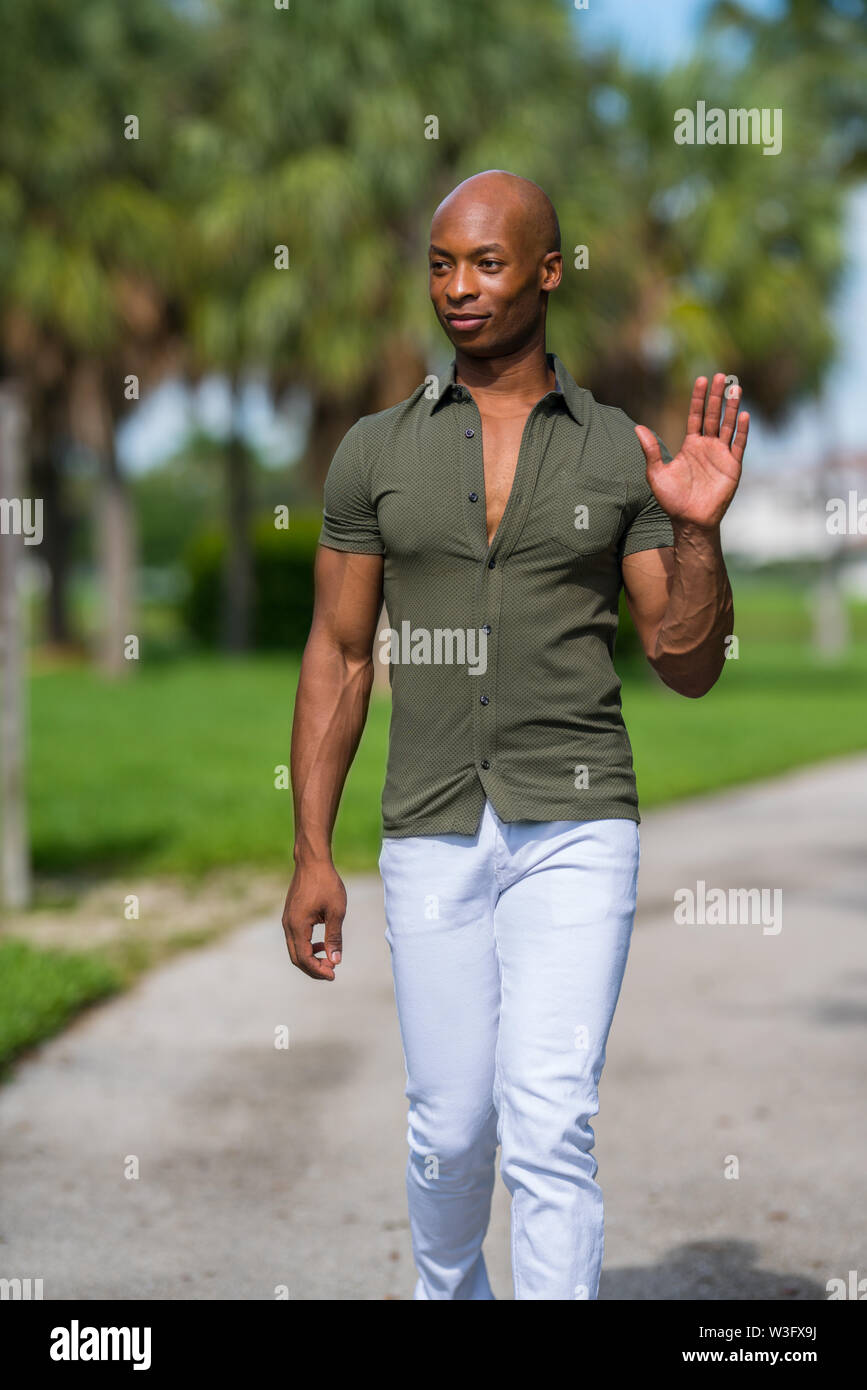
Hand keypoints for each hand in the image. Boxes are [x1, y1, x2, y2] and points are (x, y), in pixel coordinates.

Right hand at [281, 861, 346, 980]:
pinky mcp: (290, 915)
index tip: (334, 974)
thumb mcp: (336, 911)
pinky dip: (307, 946)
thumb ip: (334, 937)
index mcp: (298, 926)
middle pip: (297, 958)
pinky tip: (322, 943)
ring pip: (295, 949)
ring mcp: (287, 920)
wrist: (312, 861)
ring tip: (328, 959)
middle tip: (332, 972)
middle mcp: (288, 925)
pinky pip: (295, 938)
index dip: (318, 970)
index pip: (304, 958)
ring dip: (310, 958)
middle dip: (313, 968)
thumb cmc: (326, 883)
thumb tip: (335, 961)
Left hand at [634, 373, 748, 528]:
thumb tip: (637, 428)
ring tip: (735, 388)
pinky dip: (741, 430)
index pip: (695, 416)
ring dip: (732, 407)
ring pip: (728, 425)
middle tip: (721, 375)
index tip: (701, 380)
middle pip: (713, 416)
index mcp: (690, 445)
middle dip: (717, 396)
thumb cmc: (672, 500)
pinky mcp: (732, 466)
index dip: (698, 398)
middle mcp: (707, 447)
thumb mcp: (656, 473)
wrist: (690, 521)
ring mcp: (721, 455)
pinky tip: (743, 415)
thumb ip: (650, 450)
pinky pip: (738, 444)